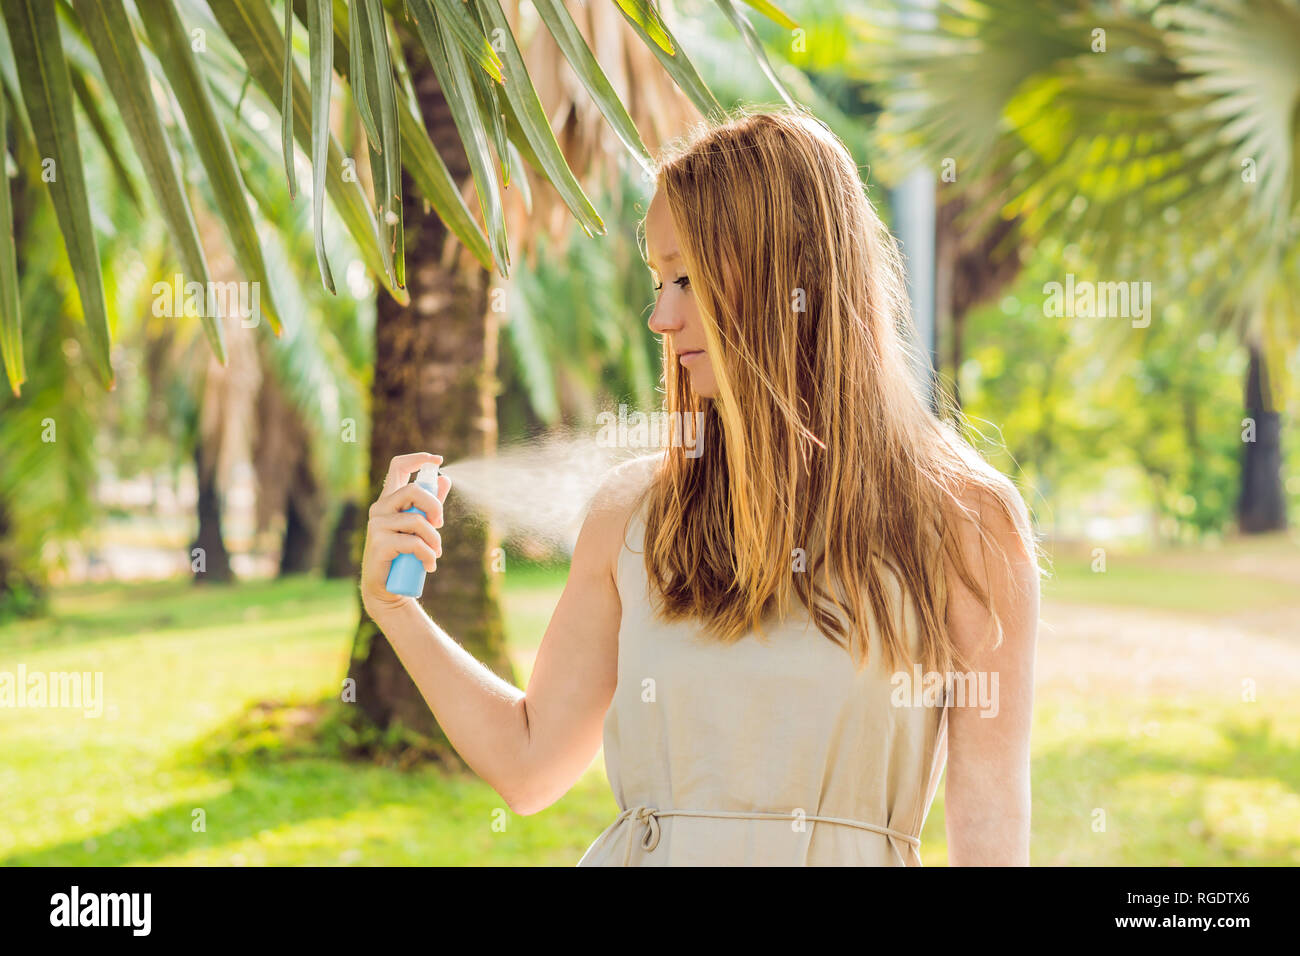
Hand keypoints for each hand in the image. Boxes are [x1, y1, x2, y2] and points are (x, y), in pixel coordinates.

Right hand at [360, 452, 451, 617]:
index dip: (417, 459)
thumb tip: (445, 479)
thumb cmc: (405, 555)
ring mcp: (377, 525)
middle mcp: (380, 508)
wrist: (387, 587)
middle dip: (435, 506)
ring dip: (434, 539)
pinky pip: (413, 543)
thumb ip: (431, 504)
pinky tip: (429, 565)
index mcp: (389, 500)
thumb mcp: (420, 527)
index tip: (437, 459)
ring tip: (436, 554)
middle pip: (413, 490)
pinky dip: (428, 554)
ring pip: (417, 521)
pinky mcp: (379, 543)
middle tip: (440, 524)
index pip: (398, 467)